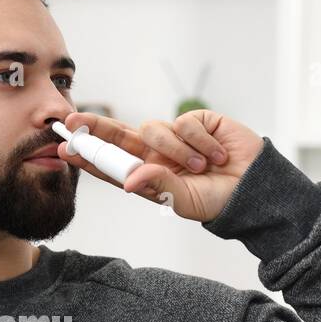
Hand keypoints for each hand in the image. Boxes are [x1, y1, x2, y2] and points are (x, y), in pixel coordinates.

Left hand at [58, 109, 264, 222]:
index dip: (90, 156)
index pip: (113, 164)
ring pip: (155, 129)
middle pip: (119, 136)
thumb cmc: (216, 200)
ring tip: (202, 167)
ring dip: (177, 150)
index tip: (66, 149)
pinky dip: (200, 141)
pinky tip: (218, 154)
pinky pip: (185, 122)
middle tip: (72, 121)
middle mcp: (156, 154)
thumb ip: (157, 186)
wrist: (254, 189)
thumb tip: (129, 181)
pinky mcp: (197, 121)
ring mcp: (175, 136)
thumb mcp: (183, 201)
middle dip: (96, 128)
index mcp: (148, 175)